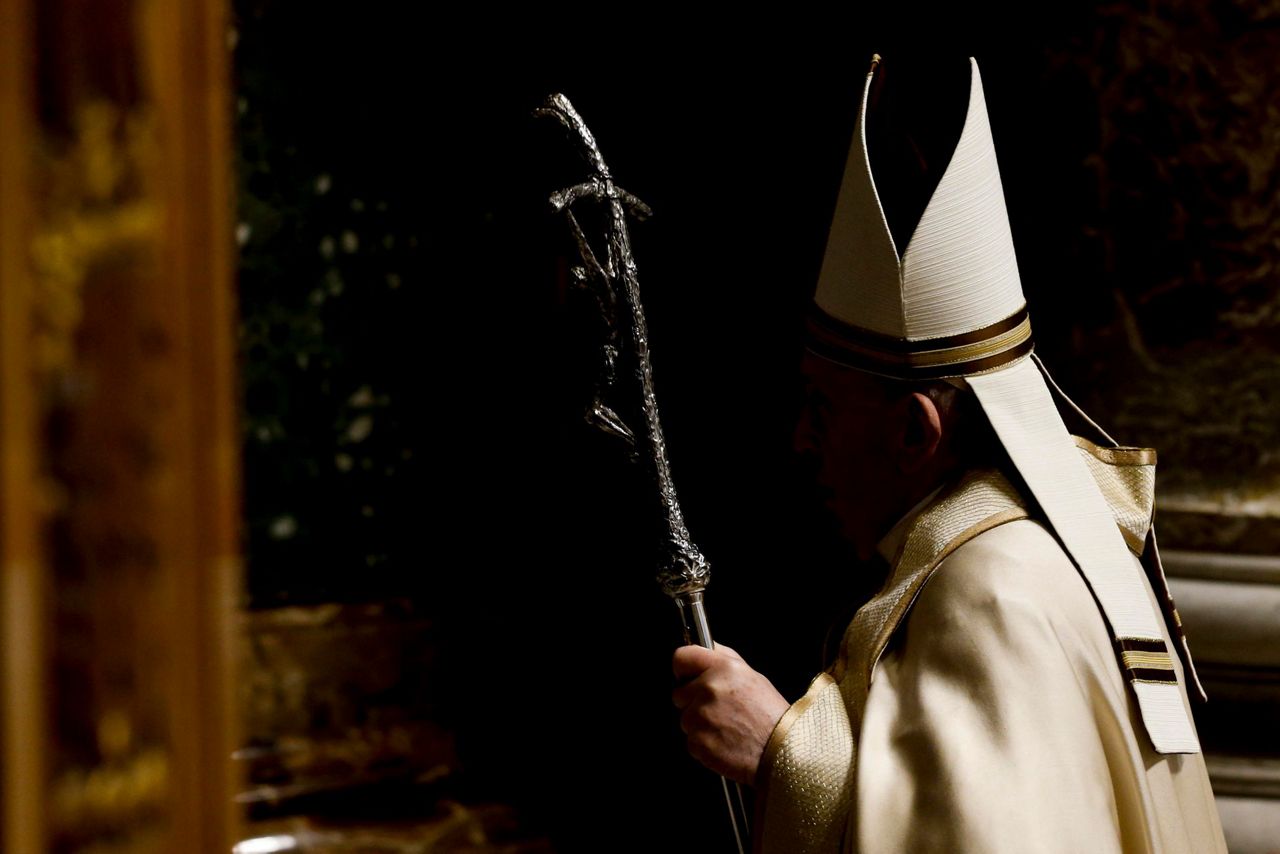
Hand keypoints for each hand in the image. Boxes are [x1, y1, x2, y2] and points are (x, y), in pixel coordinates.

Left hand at [672, 643, 789, 784]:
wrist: (781, 751)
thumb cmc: (770, 714)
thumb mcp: (752, 676)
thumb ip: (724, 659)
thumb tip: (706, 647)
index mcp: (723, 668)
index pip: (681, 657)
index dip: (682, 669)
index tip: (686, 677)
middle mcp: (708, 689)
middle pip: (679, 693)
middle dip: (693, 701)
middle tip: (719, 710)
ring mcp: (700, 716)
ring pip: (685, 719)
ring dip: (699, 724)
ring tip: (726, 728)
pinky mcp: (697, 742)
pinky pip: (691, 740)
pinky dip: (703, 743)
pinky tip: (724, 741)